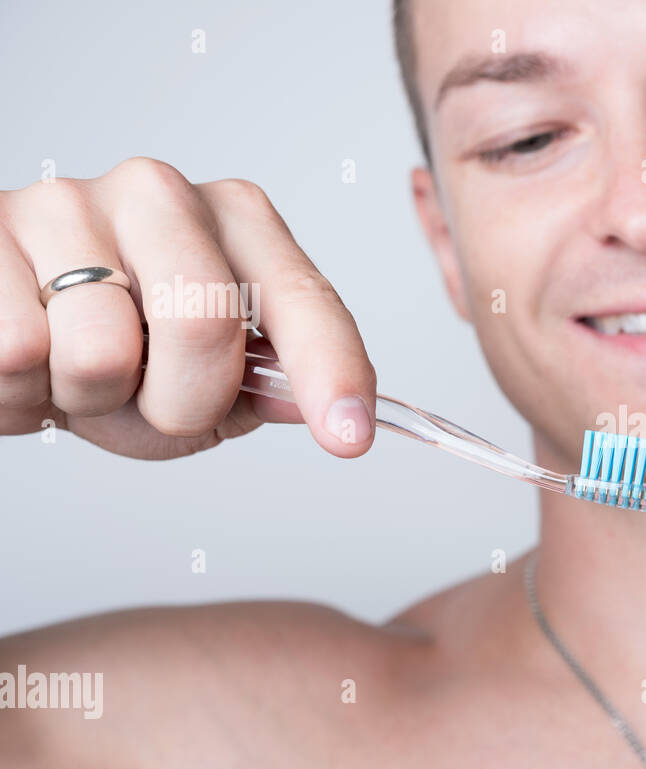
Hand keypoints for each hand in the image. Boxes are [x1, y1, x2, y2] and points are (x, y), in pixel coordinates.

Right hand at [0, 157, 376, 458]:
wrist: (6, 329)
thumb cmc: (118, 355)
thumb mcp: (205, 381)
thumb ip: (265, 388)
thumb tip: (325, 406)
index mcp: (235, 221)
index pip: (302, 298)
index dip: (330, 370)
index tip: (349, 436)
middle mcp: (160, 193)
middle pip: (203, 323)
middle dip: (181, 402)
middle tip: (150, 400)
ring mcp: (67, 203)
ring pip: (101, 350)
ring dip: (89, 399)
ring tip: (76, 370)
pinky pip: (17, 351)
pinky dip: (22, 390)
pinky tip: (26, 357)